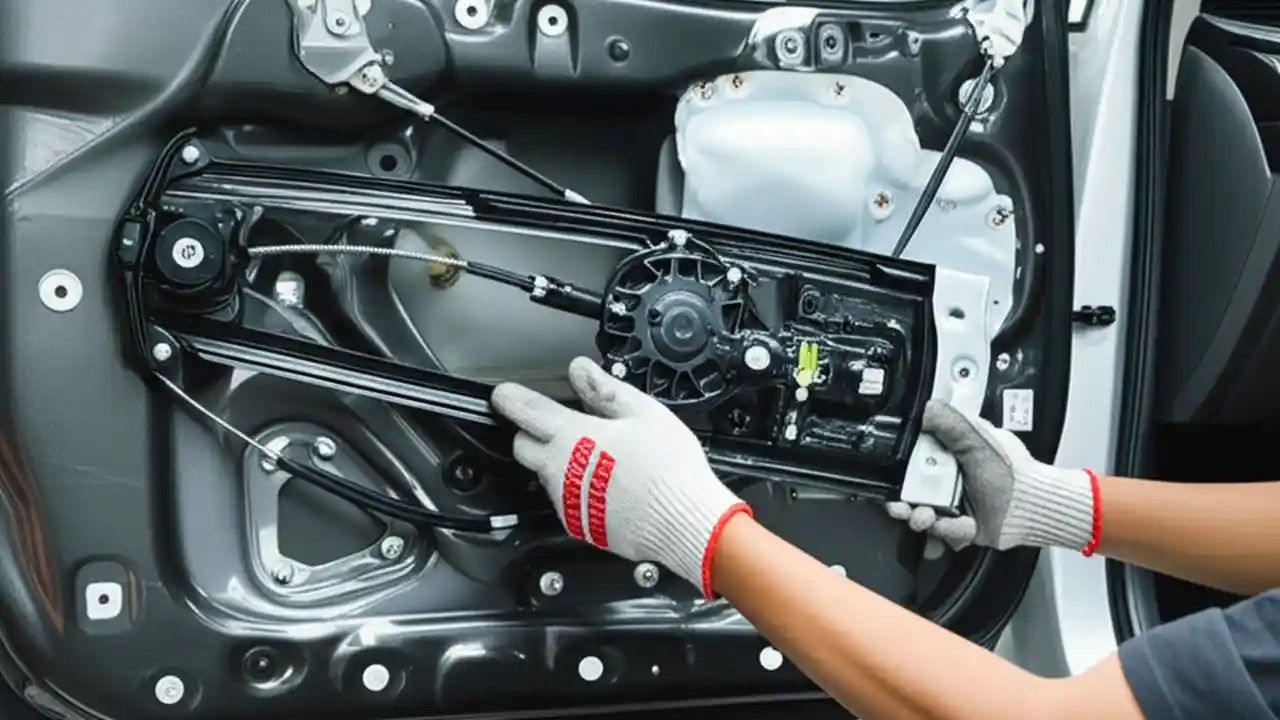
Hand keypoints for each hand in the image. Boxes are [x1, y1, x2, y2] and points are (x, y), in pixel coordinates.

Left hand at [490, 357, 750, 596]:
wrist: (683, 521)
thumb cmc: (669, 467)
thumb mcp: (643, 413)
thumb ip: (604, 390)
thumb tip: (581, 371)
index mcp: (572, 436)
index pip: (526, 411)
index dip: (510, 398)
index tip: (503, 394)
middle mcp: (560, 470)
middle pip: (524, 446)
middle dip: (532, 432)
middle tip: (561, 425)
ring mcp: (567, 500)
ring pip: (545, 474)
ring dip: (558, 461)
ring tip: (597, 456)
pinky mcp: (579, 524)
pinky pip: (564, 500)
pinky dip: (574, 488)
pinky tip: (606, 483)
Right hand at [887, 400, 1095, 551]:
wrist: (1033, 506)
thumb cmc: (1012, 471)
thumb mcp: (977, 440)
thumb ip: (950, 424)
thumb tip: (926, 407)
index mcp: (949, 457)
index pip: (912, 464)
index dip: (898, 472)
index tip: (892, 479)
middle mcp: (949, 481)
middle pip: (912, 494)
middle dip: (901, 503)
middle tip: (901, 507)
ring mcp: (954, 506)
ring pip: (924, 515)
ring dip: (920, 518)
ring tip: (924, 518)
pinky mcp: (962, 528)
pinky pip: (944, 533)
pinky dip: (947, 531)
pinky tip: (955, 525)